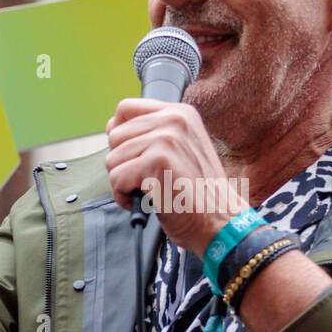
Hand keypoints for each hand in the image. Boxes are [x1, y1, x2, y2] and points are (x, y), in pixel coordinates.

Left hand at [104, 98, 246, 255]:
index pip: (125, 109)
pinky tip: (148, 201)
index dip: (119, 134)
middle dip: (123, 163)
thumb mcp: (181, 150)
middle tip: (147, 180)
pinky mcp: (157, 162)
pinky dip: (125, 197)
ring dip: (124, 183)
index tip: (133, 156)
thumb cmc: (199, 194)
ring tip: (150, 192)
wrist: (220, 222)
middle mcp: (174, 120)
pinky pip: (117, 179)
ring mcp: (166, 139)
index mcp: (180, 113)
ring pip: (112, 159)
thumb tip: (111, 127)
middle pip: (115, 135)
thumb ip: (152, 133)